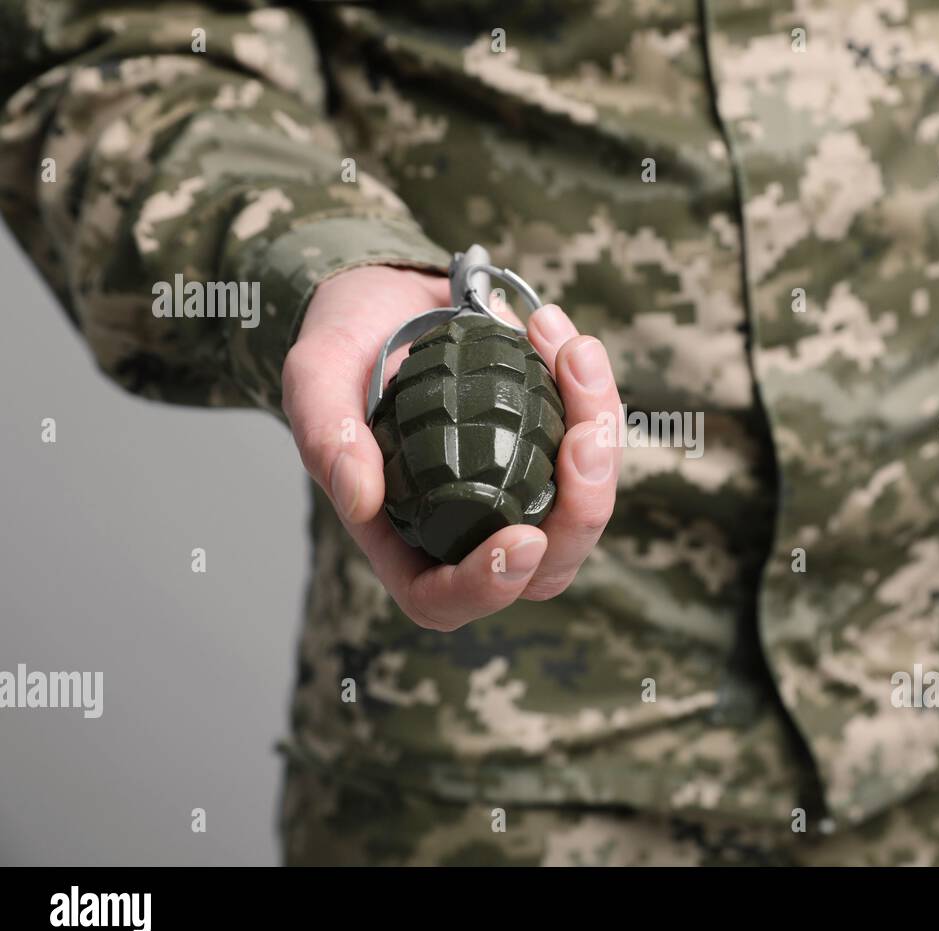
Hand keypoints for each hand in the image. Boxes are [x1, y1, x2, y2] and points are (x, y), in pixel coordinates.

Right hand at [280, 265, 620, 629]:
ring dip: (598, 432)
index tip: (524, 539)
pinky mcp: (552, 445)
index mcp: (405, 538)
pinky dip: (591, 391)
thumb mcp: (316, 381)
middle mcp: (471, 527)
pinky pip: (591, 440)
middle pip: (545, 564)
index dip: (488, 585)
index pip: (444, 599)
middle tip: (584, 440)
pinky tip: (565, 340)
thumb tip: (360, 498)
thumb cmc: (345, 352)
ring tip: (575, 356)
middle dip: (582, 508)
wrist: (386, 299)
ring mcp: (519, 488)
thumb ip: (327, 436)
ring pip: (584, 501)